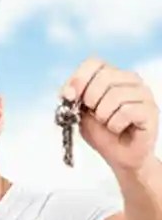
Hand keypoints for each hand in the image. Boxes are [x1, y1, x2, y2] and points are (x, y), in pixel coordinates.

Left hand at [63, 58, 159, 172]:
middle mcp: (131, 80)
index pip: (94, 63)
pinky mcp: (151, 110)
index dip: (78, 79)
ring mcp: (144, 94)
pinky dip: (115, 124)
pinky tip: (119, 128)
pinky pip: (126, 111)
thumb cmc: (101, 132)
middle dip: (90, 101)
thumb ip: (73, 97)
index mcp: (112, 75)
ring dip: (103, 116)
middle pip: (103, 78)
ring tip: (108, 123)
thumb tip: (69, 91)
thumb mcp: (79, 112)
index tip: (70, 96)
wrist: (119, 156)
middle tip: (95, 115)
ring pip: (115, 96)